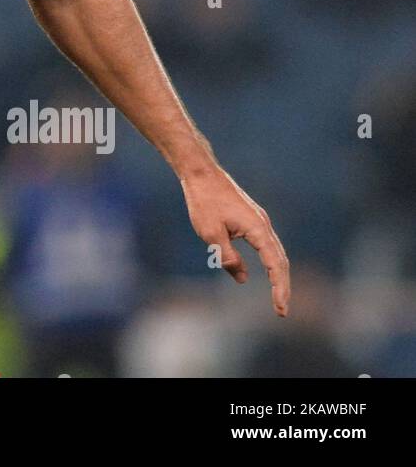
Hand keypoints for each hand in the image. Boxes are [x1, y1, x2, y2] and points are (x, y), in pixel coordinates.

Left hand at [182, 166, 290, 316]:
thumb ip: (228, 258)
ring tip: (276, 297)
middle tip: (281, 311)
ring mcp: (259, 220)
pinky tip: (258, 272)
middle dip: (282, 286)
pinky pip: (265, 244)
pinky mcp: (251, 218)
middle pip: (280, 261)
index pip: (276, 265)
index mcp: (258, 229)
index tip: (280, 309)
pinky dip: (268, 261)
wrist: (201, 173)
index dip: (279, 288)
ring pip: (274, 252)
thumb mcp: (211, 234)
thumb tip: (242, 278)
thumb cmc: (204, 201)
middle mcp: (264, 224)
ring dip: (277, 275)